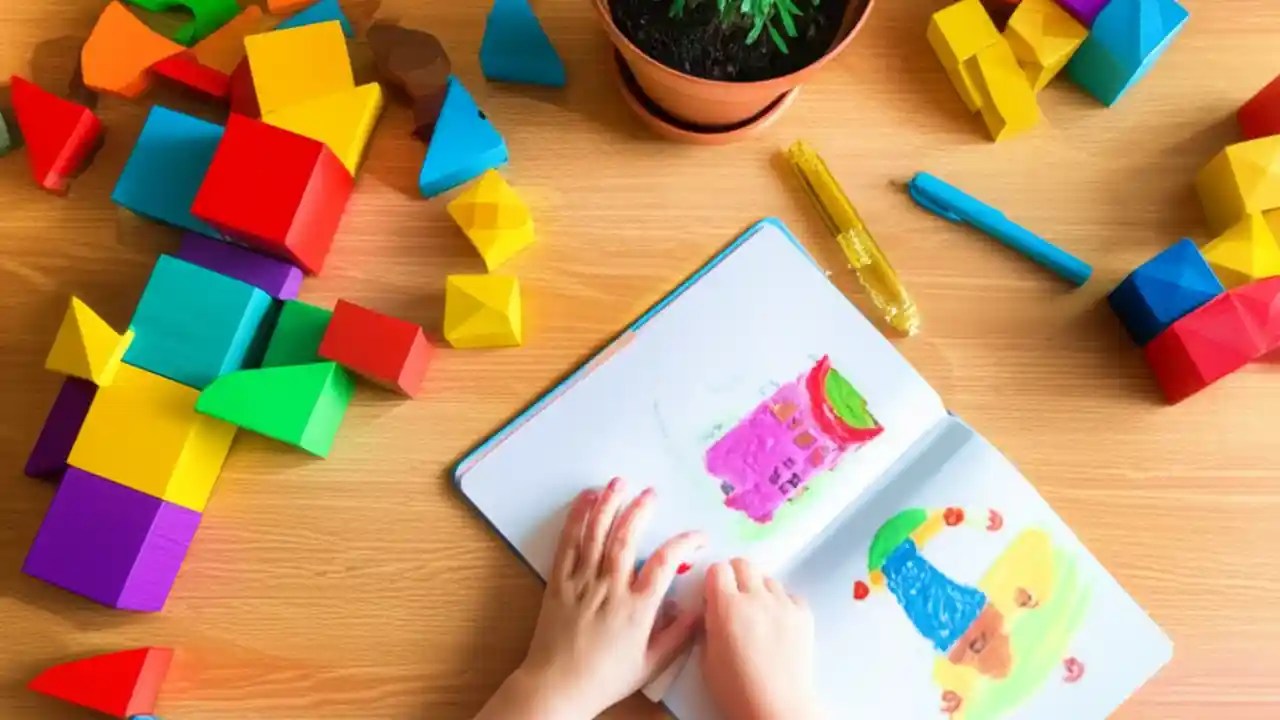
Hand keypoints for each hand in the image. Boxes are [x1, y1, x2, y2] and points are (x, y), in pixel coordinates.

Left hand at [475, 478, 704, 719]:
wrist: (557, 687)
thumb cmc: (605, 678)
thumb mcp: (651, 663)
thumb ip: (679, 635)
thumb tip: (701, 609)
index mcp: (635, 609)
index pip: (663, 564)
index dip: (683, 544)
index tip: (698, 536)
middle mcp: (608, 589)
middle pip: (625, 538)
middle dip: (639, 510)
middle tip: (651, 493)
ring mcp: (581, 582)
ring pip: (595, 534)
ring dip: (608, 504)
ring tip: (618, 483)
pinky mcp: (559, 582)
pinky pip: (568, 544)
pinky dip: (576, 518)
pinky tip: (586, 500)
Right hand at [702, 559, 821, 719]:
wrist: (776, 707)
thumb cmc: (735, 689)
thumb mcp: (706, 657)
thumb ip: (708, 626)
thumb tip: (712, 611)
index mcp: (726, 606)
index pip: (718, 569)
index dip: (714, 580)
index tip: (714, 594)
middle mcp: (755, 597)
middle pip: (744, 564)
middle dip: (736, 576)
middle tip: (734, 597)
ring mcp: (783, 604)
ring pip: (768, 579)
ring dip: (760, 590)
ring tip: (759, 614)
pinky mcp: (803, 615)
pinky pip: (790, 596)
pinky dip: (783, 604)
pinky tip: (778, 623)